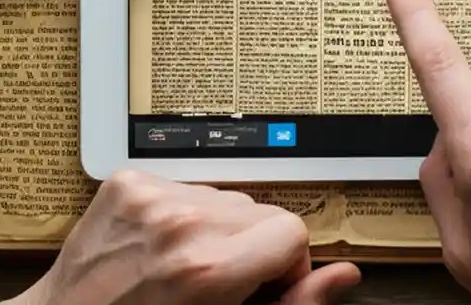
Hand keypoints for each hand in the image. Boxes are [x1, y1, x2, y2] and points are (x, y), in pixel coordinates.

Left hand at [4, 169, 359, 304]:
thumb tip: (344, 275)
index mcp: (207, 269)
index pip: (291, 231)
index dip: (285, 265)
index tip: (262, 288)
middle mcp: (179, 224)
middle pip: (260, 212)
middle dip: (250, 248)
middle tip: (216, 286)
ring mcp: (148, 197)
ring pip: (225, 197)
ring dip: (217, 228)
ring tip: (183, 266)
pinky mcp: (126, 182)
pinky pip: (186, 184)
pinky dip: (181, 213)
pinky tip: (160, 246)